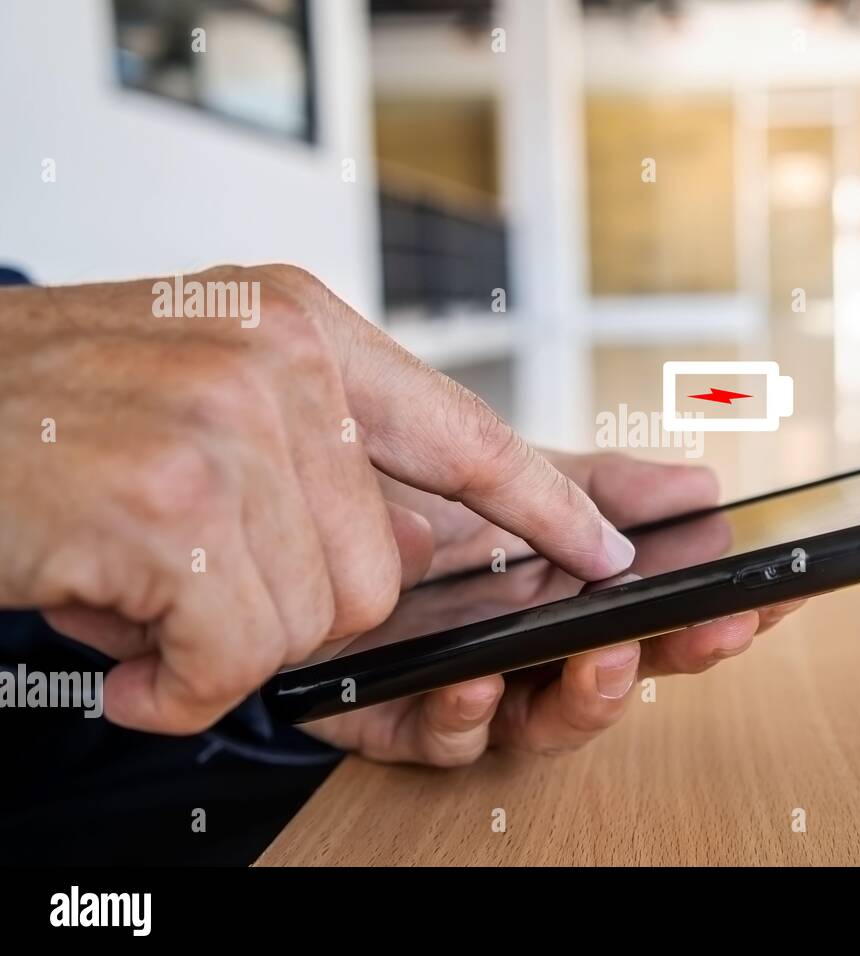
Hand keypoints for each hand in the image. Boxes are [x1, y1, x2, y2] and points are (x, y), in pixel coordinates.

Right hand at [1, 266, 636, 733]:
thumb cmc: (50, 415)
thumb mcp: (204, 391)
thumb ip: (327, 457)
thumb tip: (426, 544)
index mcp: (301, 325)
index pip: (463, 430)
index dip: (546, 502)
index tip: (610, 547)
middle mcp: (279, 359)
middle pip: (382, 567)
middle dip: (290, 604)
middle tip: (189, 573)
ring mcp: (227, 426)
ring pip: (314, 616)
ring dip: (216, 634)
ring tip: (135, 583)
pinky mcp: (172, 507)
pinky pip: (236, 652)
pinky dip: (172, 676)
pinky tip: (116, 631)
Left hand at [302, 453, 803, 765]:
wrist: (286, 498)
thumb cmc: (403, 497)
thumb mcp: (510, 472)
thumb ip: (599, 486)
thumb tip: (701, 488)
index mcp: (566, 589)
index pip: (662, 609)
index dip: (719, 607)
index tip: (773, 594)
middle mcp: (529, 643)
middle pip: (626, 670)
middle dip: (677, 655)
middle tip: (713, 626)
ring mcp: (472, 681)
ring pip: (551, 720)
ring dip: (588, 694)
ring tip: (605, 651)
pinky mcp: (399, 714)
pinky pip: (445, 738)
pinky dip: (467, 715)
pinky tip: (474, 678)